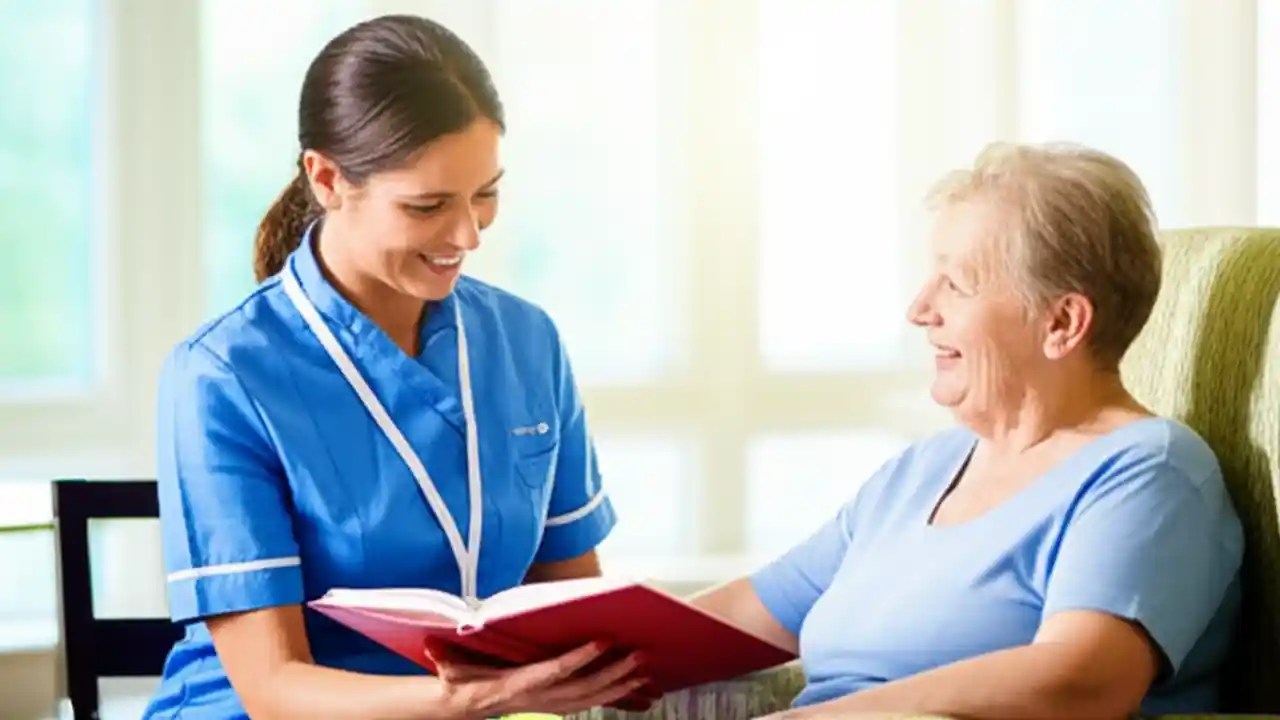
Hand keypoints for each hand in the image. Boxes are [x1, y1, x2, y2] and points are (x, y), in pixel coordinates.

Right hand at [426, 641, 653, 718]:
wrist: (464, 706)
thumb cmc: (460, 681)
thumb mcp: (449, 669)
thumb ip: (444, 659)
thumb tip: (431, 647)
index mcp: (517, 685)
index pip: (553, 672)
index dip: (578, 659)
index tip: (600, 641)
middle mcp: (538, 699)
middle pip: (582, 689)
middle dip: (612, 673)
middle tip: (638, 655)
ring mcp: (549, 705)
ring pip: (590, 698)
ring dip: (618, 685)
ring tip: (643, 669)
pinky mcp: (556, 705)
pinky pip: (589, 702)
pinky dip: (613, 694)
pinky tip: (633, 685)